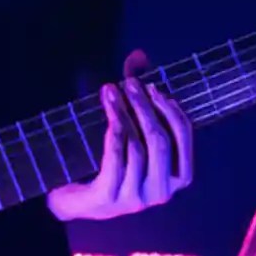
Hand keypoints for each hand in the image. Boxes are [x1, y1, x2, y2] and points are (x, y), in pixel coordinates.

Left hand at [47, 50, 193, 220]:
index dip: (172, 109)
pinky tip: (108, 113)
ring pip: (137, 148)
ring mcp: (135, 199)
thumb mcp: (129, 130)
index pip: (184, 138)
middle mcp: (161, 192)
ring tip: (111, 91)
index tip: (154, 87)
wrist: (71, 197)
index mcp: (176, 177)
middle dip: (146, 108)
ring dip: (124, 114)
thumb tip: (139, 55)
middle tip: (130, 84)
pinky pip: (116, 158)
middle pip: (160, 141)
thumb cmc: (107, 160)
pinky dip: (114, 131)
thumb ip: (138, 97)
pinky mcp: (109, 200)